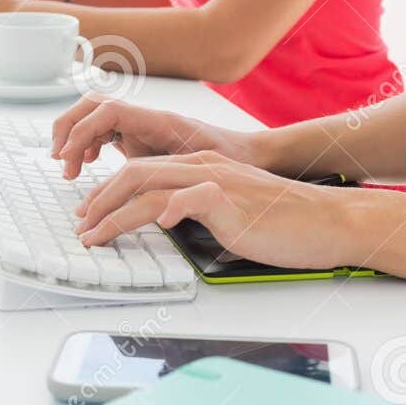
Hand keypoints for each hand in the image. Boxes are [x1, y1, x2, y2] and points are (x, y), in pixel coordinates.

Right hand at [49, 92, 241, 179]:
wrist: (245, 153)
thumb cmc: (229, 161)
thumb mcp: (204, 171)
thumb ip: (178, 183)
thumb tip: (160, 205)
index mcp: (158, 121)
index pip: (109, 112)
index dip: (83, 131)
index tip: (70, 159)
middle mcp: (145, 118)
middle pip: (92, 105)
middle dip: (69, 128)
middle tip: (60, 159)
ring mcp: (141, 125)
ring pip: (94, 116)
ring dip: (75, 136)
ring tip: (69, 166)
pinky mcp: (140, 137)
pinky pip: (104, 130)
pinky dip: (88, 142)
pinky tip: (87, 164)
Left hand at [73, 151, 359, 270]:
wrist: (325, 220)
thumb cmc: (282, 223)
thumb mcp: (229, 212)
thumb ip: (197, 210)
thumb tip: (167, 224)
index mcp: (200, 168)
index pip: (141, 172)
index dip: (108, 192)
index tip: (89, 215)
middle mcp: (202, 167)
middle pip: (135, 174)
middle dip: (100, 200)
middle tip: (80, 226)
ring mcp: (217, 181)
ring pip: (151, 187)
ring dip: (115, 214)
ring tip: (94, 236)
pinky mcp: (232, 199)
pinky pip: (193, 197)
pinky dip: (171, 209)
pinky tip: (160, 224)